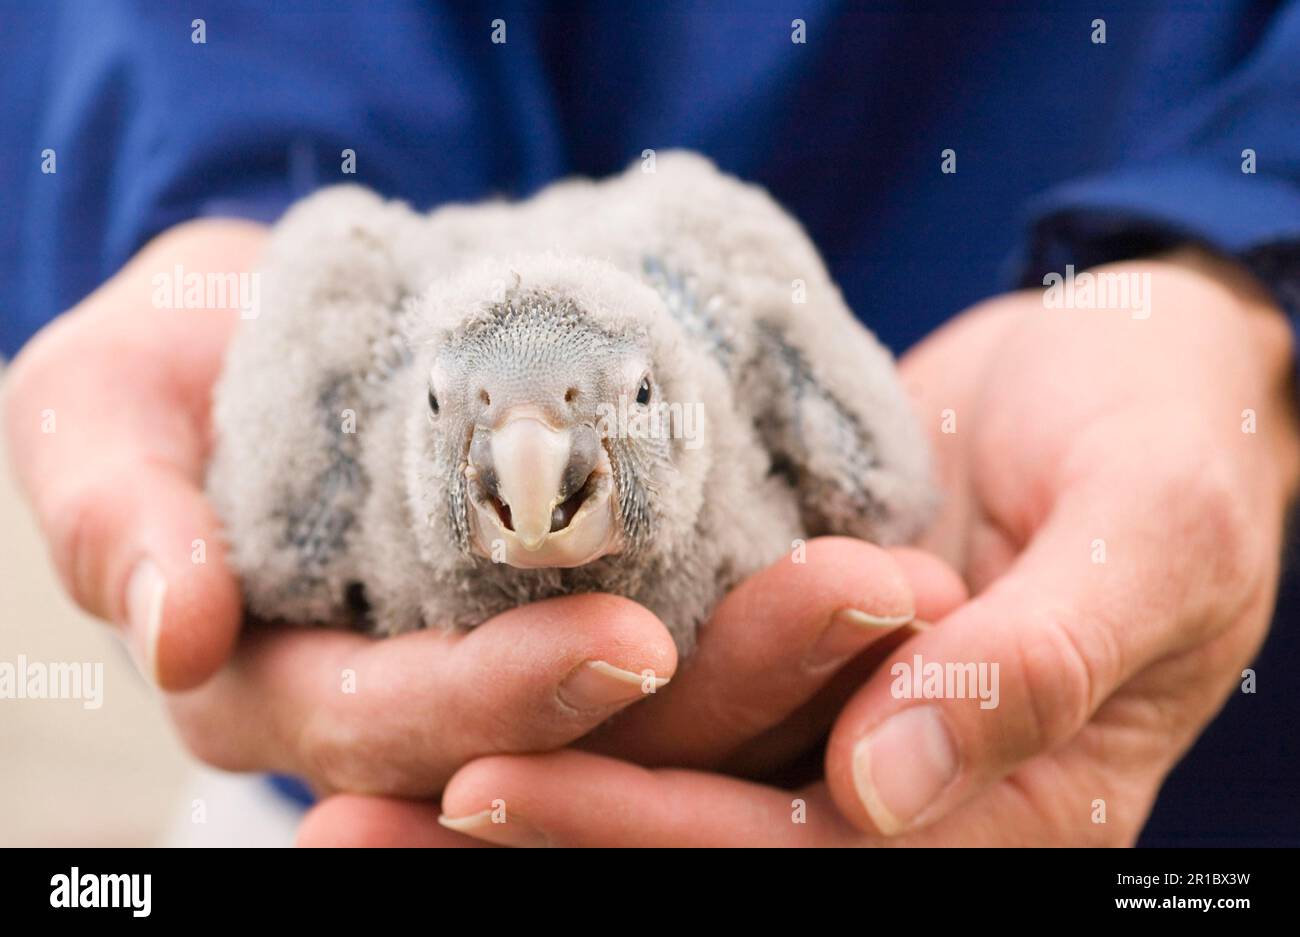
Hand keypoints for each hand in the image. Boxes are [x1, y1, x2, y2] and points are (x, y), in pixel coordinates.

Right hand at [6, 221, 962, 800]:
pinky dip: (787, 609)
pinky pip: (701, 634)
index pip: (408, 729)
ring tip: (905, 585)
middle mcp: (416, 707)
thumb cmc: (173, 362)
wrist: (272, 320)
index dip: (509, 700)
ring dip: (789, 658)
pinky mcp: (591, 604)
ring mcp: (515, 659)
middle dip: (714, 687)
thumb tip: (175, 627)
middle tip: (854, 601)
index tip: (630, 641)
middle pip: (571, 743)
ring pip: (663, 706)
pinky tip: (879, 551)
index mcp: (294, 690)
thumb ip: (117, 510)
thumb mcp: (102, 410)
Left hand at [308, 252, 1298, 844]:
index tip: (486, 787)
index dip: (646, 830)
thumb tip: (890, 785)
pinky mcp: (782, 641)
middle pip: (699, 835)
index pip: (800, 849)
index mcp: (1004, 807)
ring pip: (658, 769)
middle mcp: (899, 786)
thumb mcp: (1150, 533)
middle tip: (351, 823)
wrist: (1123, 352)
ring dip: (510, 775)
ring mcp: (832, 713)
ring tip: (341, 777)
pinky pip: (662, 677)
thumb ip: (1043, 660)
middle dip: (536, 831)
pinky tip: (437, 671)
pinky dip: (552, 684)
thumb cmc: (1172, 435)